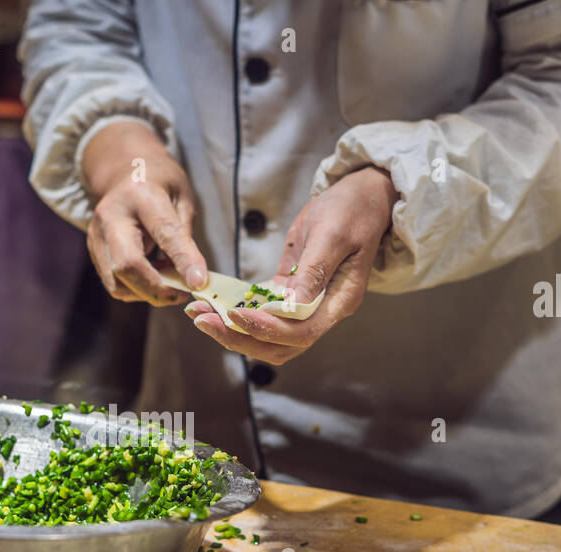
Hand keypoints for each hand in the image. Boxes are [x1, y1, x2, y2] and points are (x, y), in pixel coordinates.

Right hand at [81, 120, 207, 305]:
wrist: (124, 171)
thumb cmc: (160, 183)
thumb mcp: (182, 197)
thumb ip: (184, 236)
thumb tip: (193, 278)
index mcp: (140, 193)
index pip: (163, 232)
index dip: (182, 260)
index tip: (198, 283)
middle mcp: (110, 215)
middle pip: (126, 265)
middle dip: (157, 288)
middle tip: (182, 294)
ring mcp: (96, 235)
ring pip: (117, 282)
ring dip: (148, 292)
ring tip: (170, 280)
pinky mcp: (93, 251)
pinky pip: (115, 284)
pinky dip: (137, 289)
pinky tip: (153, 275)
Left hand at [190, 165, 396, 364]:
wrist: (360, 198)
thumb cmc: (351, 211)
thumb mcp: (332, 234)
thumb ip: (313, 271)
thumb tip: (293, 305)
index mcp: (339, 301)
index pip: (301, 333)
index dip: (266, 329)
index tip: (235, 315)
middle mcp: (323, 311)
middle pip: (281, 345)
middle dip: (240, 338)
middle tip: (204, 321)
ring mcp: (307, 306)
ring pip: (269, 336)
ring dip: (234, 332)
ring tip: (200, 316)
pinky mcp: (292, 294)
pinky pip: (264, 315)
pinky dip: (239, 315)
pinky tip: (214, 306)